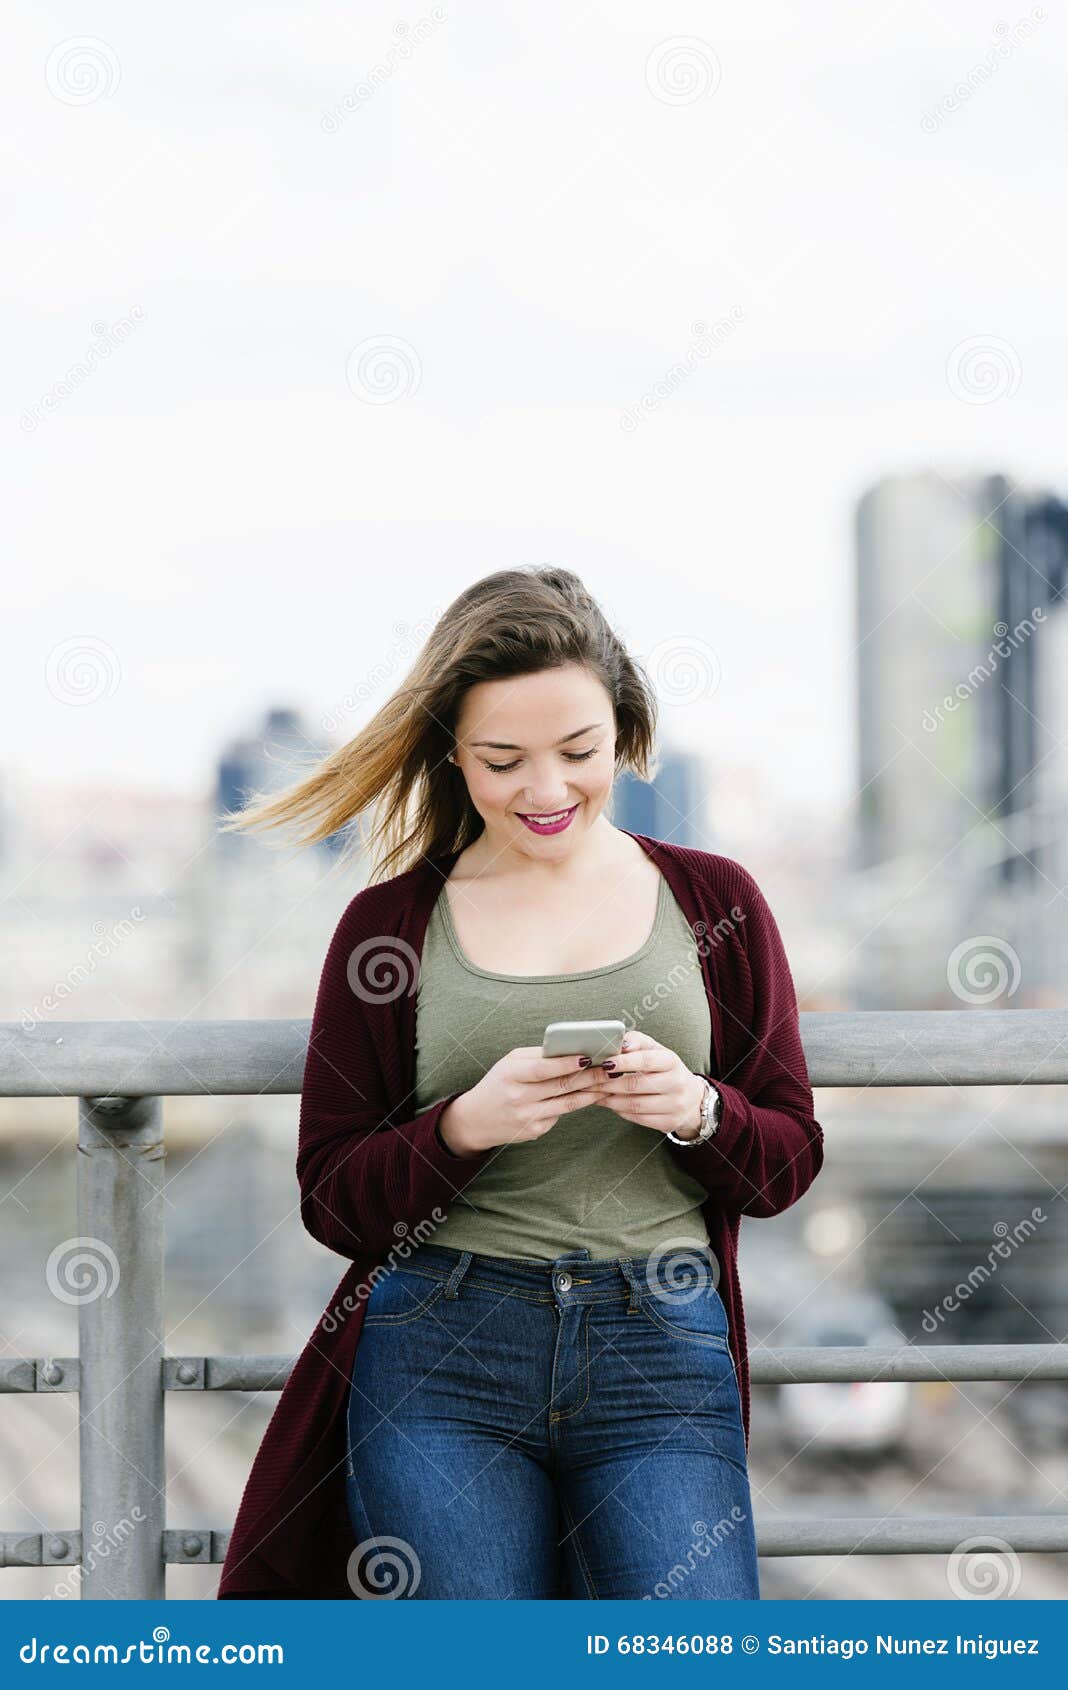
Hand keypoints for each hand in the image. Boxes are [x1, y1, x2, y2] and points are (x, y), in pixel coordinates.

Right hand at [438, 1045, 611, 1156]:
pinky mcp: (535, 1131)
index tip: (589, 1056)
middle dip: (590, 1076)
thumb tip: (571, 1050)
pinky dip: (578, 1103)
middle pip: (562, 1086)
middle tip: (612, 1067)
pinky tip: (592, 1095)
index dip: (567, 1063)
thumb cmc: (498, 1083)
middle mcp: (519, 1098)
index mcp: (510, 1075)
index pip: (543, 1069)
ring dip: (592, 1092)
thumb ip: (537, 1056)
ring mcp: (528, 1117)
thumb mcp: (509, 1063)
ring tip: (609, 1081)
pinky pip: (561, 1114)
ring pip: (568, 1103)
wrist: (476, 1119)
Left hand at [594, 1029, 707, 1139]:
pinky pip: (637, 1118)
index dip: (623, 1062)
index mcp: (672, 1061)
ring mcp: (674, 1105)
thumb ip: (636, 1042)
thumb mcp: (656, 1050)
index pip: (646, 1060)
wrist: (691, 1098)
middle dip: (608, 1083)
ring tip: (594, 1092)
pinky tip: (608, 1103)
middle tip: (589, 1080)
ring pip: (634, 1104)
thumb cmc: (665, 1069)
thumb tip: (620, 1043)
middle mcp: (676, 1083)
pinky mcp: (668, 1122)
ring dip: (609, 1099)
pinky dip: (619, 1110)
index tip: (604, 1062)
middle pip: (635, 1085)